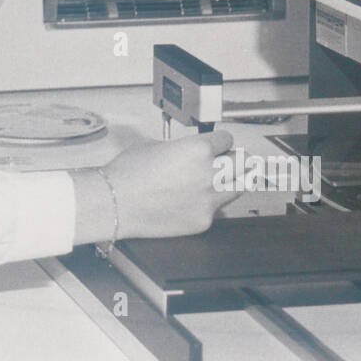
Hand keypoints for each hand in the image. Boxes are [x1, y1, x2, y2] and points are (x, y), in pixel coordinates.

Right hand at [71, 130, 237, 243]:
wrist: (115, 202)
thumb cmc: (128, 173)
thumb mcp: (155, 144)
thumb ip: (181, 147)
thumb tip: (189, 151)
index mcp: (199, 149)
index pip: (227, 139)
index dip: (220, 141)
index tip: (217, 145)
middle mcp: (210, 173)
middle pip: (244, 162)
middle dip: (236, 159)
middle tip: (229, 161)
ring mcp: (209, 200)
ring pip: (239, 187)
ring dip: (231, 182)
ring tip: (218, 181)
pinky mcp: (203, 221)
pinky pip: (217, 210)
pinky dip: (209, 204)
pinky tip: (193, 201)